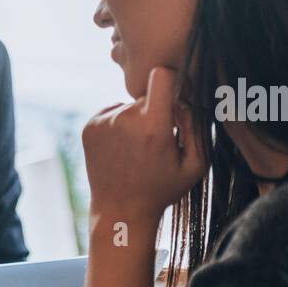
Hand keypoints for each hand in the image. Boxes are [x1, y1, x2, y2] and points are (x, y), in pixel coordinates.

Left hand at [82, 66, 206, 226]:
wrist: (120, 212)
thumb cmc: (162, 189)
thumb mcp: (195, 164)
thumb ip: (198, 126)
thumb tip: (186, 98)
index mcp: (153, 126)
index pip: (162, 75)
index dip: (172, 80)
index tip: (175, 94)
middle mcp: (124, 120)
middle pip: (147, 96)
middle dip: (157, 110)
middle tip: (159, 140)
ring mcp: (103, 123)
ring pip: (129, 106)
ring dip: (137, 120)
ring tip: (138, 150)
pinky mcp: (89, 127)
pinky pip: (112, 113)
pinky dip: (119, 125)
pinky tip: (123, 150)